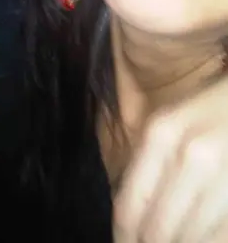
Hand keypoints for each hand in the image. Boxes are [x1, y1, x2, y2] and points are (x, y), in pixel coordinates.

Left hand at [113, 75, 227, 242]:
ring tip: (174, 237)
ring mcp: (222, 176)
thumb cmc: (203, 112)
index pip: (130, 206)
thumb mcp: (166, 125)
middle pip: (158, 230)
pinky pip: (220, 234)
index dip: (123, 237)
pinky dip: (207, 240)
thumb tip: (129, 217)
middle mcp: (190, 157)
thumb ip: (144, 167)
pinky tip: (200, 236)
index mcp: (160, 137)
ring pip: (190, 238)